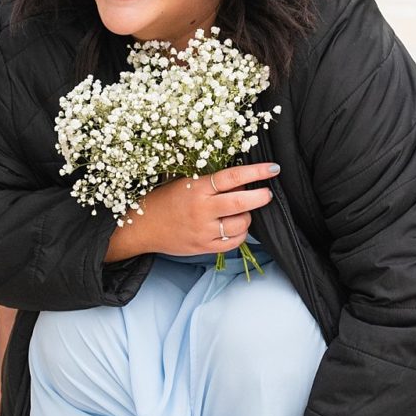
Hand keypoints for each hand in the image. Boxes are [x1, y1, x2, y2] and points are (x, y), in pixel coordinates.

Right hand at [105, 162, 277, 262]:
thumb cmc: (163, 200)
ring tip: (241, 211)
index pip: (233, 177)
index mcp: (197, 188)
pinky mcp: (204, 247)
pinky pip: (233, 242)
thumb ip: (210, 182)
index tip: (273, 169)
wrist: (142, 228)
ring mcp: (204, 231)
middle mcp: (202, 210)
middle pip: (242, 202)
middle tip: (267, 193)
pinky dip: (240, 233)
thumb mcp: (184, 183)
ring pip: (241, 223)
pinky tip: (235, 226)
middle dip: (261, 197)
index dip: (257, 172)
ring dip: (248, 216)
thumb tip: (242, 181)